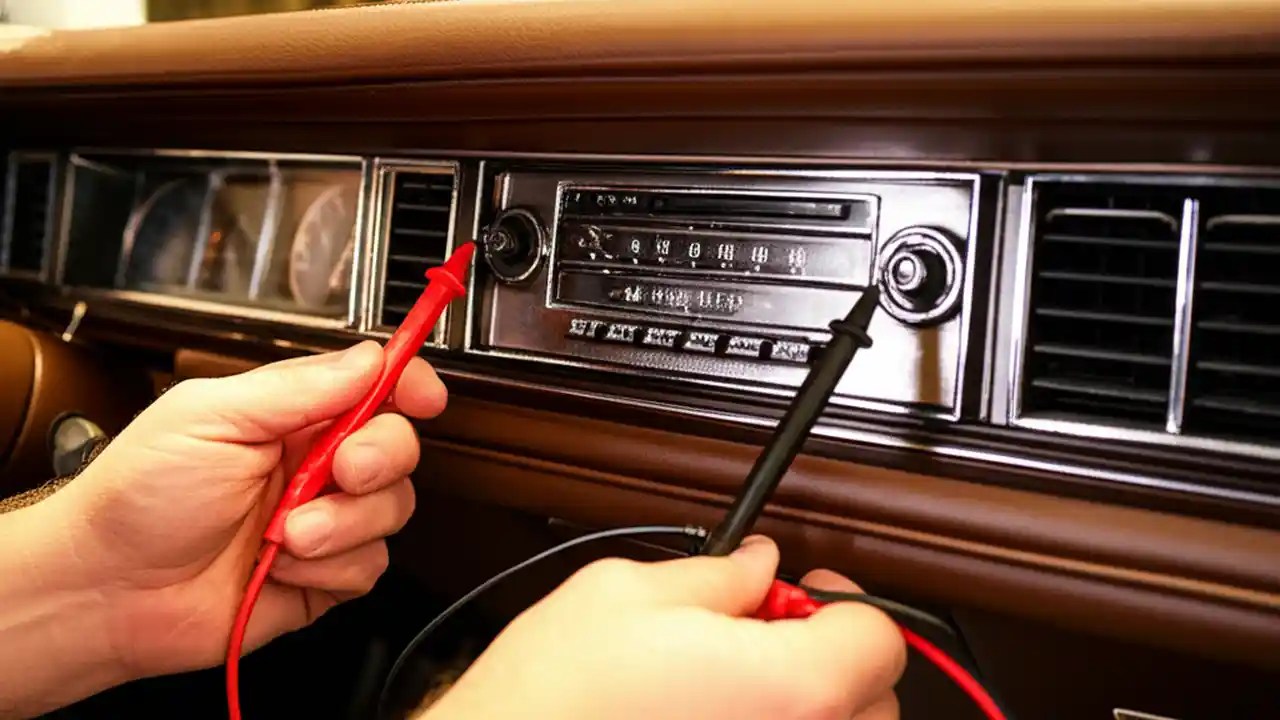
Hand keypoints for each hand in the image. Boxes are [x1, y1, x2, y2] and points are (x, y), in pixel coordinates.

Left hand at [50, 341, 444, 680]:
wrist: (106, 591)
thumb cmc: (136, 497)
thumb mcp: (210, 415)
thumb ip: (298, 386)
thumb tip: (369, 358)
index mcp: (290, 415)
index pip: (375, 386)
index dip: (410, 385)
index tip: (422, 395)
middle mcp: (313, 464)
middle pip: (398, 446)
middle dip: (379, 457)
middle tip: (340, 468)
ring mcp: (323, 521)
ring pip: (392, 510)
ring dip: (342, 523)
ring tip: (286, 532)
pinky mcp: (324, 577)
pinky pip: (370, 566)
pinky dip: (329, 568)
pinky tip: (282, 566)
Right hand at [423, 536, 905, 719]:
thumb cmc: (552, 700)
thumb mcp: (626, 594)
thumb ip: (715, 577)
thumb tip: (756, 566)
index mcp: (786, 687)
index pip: (877, 637)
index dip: (847, 600)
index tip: (812, 590)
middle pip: (876, 699)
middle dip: (834, 655)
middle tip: (770, 630)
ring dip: (811, 704)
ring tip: (738, 679)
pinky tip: (716, 715)